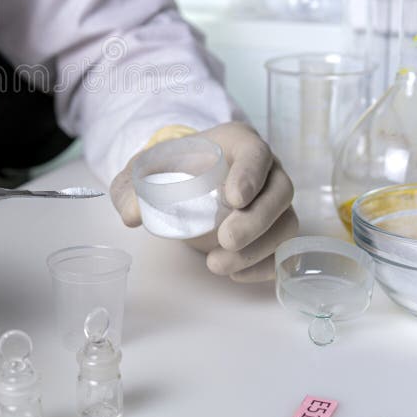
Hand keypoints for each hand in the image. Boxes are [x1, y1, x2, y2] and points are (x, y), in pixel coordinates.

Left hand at [110, 122, 296, 281]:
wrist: (179, 180)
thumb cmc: (169, 167)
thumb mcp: (144, 170)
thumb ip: (131, 187)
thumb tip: (132, 214)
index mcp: (237, 142)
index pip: (257, 152)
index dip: (251, 175)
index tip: (233, 199)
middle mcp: (265, 169)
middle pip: (280, 191)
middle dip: (257, 220)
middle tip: (226, 239)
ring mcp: (274, 200)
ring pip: (286, 223)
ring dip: (258, 249)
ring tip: (217, 265)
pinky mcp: (273, 229)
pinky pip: (284, 249)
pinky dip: (265, 266)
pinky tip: (236, 275)